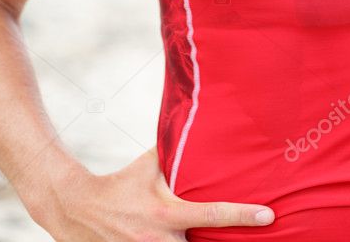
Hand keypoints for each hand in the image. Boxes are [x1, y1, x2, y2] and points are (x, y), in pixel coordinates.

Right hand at [30, 146, 274, 240]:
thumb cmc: (122, 183)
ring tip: (226, 240)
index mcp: (168, 214)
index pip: (213, 215)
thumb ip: (173, 150)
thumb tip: (193, 119)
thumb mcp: (148, 165)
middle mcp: (162, 240)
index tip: (269, 215)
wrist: (80, 210)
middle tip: (251, 238)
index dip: (243, 215)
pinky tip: (182, 241)